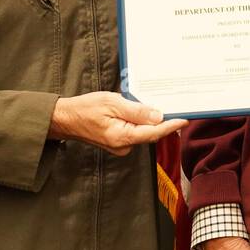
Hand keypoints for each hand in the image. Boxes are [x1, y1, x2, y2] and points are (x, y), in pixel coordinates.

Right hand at [49, 92, 186, 154]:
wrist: (65, 119)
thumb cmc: (85, 109)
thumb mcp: (112, 103)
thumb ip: (137, 111)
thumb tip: (158, 116)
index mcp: (123, 137)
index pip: (154, 132)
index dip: (171, 126)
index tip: (184, 120)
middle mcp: (124, 146)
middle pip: (150, 133)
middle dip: (161, 120)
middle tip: (173, 105)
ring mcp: (121, 146)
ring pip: (143, 132)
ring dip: (148, 120)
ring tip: (149, 104)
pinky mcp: (118, 143)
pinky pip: (134, 132)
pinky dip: (139, 122)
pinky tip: (137, 111)